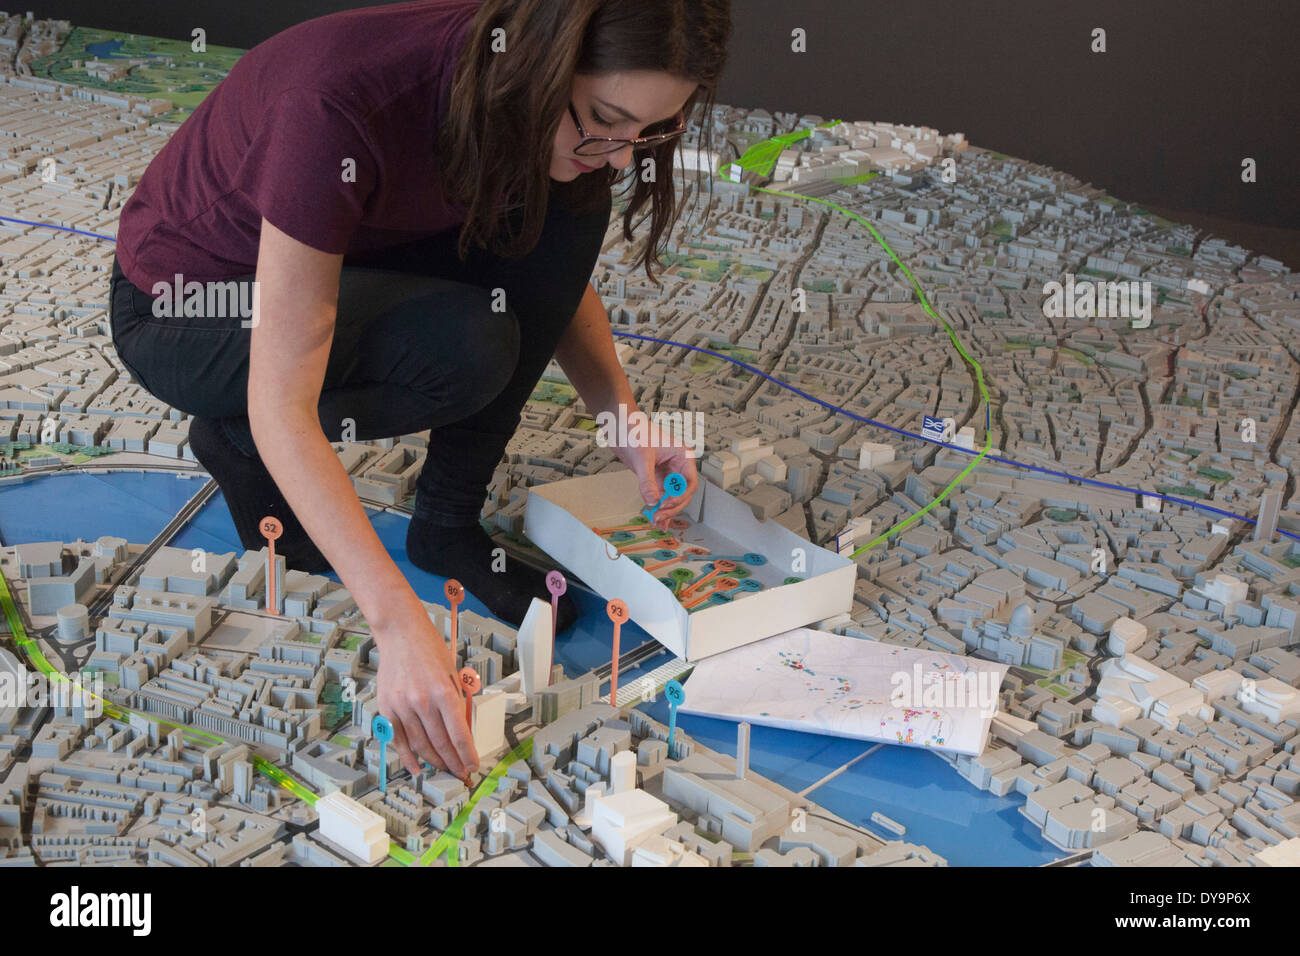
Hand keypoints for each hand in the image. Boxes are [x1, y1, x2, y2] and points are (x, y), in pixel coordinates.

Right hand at [372, 597, 478, 783]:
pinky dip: (408, 757)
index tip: (472, 766)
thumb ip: (456, 704)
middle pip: (440, 743)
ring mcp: (402, 706)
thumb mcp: (452, 675)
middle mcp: (422, 702)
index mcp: (444, 692)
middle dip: (454, 762)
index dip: (467, 754)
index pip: (458, 734)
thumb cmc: (429, 650)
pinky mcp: (387, 709)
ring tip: (445, 770)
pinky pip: (398, 741)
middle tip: (461, 773)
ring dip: (435, 762)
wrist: (401, 634)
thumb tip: (461, 733)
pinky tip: (418, 768)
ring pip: (421, 745)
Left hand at [610, 410, 699, 528]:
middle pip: (682, 493)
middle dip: (671, 506)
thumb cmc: (634, 431)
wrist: (619, 425)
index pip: (689, 483)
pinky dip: (658, 506)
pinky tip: (656, 518)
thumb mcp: (642, 458)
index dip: (679, 496)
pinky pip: (661, 495)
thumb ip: (648, 482)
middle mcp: (677, 465)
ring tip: (656, 521)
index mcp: (682, 456)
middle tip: (658, 516)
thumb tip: (652, 502)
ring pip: (672, 496)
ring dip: (665, 510)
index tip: (665, 504)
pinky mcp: (655, 476)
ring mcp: (667, 472)